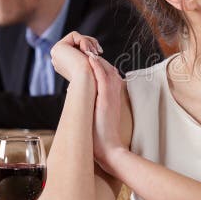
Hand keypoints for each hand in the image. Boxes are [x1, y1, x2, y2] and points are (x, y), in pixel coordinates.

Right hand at [50, 31, 102, 82]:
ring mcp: (57, 53)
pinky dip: (84, 41)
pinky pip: (74, 35)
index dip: (90, 47)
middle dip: (90, 43)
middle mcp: (58, 59)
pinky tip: (86, 51)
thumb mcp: (91, 63)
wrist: (87, 80)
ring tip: (94, 52)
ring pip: (76, 38)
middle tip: (98, 51)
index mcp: (65, 64)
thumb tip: (89, 52)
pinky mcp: (58, 47)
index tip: (100, 52)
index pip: (78, 48)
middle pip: (76, 42)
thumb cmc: (93, 76)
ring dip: (89, 42)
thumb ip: (87, 56)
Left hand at [88, 54, 131, 171]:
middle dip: (97, 58)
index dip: (99, 64)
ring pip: (106, 70)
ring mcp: (112, 95)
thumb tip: (85, 99)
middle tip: (85, 50)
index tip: (88, 59)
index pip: (108, 73)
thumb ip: (95, 104)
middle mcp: (115, 92)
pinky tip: (89, 59)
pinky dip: (97, 67)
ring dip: (96, 59)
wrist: (109, 149)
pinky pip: (103, 79)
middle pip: (108, 68)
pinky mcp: (107, 99)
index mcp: (114, 95)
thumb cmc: (103, 136)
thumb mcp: (100, 114)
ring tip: (86, 50)